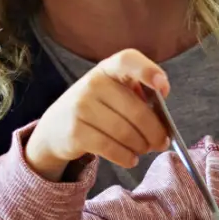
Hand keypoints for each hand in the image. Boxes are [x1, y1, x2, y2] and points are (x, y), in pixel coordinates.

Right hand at [24, 48, 169, 178]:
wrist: (54, 127)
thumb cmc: (97, 108)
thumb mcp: (113, 93)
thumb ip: (138, 97)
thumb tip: (163, 119)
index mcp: (108, 69)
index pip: (128, 60)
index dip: (148, 71)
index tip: (164, 89)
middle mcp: (93, 83)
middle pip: (136, 111)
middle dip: (155, 132)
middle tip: (161, 142)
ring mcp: (81, 107)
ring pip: (126, 133)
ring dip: (141, 146)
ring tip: (144, 150)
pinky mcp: (75, 132)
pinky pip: (111, 148)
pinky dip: (126, 157)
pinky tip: (131, 160)